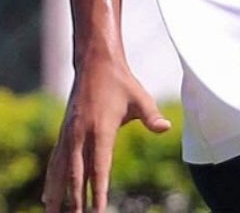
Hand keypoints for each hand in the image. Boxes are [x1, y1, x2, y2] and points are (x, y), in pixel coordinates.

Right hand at [42, 58, 170, 212]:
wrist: (95, 64)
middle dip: (74, 200)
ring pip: (60, 171)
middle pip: (75, 175)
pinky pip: (56, 162)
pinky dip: (52, 180)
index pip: (99, 168)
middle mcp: (80, 135)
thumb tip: (165, 128)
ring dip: (56, 194)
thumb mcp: (140, 97)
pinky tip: (49, 197)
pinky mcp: (64, 133)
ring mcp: (69, 135)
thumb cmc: (122, 83)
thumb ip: (151, 116)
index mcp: (100, 130)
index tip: (97, 210)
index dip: (98, 191)